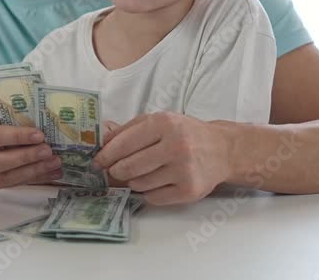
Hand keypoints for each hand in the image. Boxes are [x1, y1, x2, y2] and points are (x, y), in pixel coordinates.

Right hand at [0, 106, 63, 190]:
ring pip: (4, 179)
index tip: (38, 134)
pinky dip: (30, 179)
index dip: (15, 137)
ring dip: (32, 172)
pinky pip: (9, 185)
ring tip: (53, 164)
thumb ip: (1, 115)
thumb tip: (36, 118)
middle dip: (25, 158)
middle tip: (48, 151)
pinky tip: (47, 173)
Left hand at [93, 112, 230, 204]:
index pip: (125, 143)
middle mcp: (176, 146)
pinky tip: (157, 182)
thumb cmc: (184, 133)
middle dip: (116, 171)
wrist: (222, 150)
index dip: (106, 155)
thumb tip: (102, 142)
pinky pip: (153, 198)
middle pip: (129, 167)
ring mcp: (184, 170)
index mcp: (165, 124)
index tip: (97, 161)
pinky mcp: (190, 191)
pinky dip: (148, 193)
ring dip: (133, 181)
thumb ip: (128, 129)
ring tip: (142, 173)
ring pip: (139, 184)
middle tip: (114, 171)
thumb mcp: (158, 121)